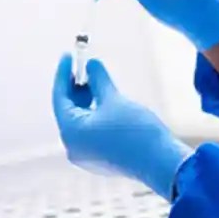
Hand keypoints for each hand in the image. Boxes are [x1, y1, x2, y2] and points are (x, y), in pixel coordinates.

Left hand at [51, 54, 192, 198]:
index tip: (67, 56)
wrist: (158, 161)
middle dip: (76, 87)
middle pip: (69, 110)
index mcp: (71, 132)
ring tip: (97, 81)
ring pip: (81, 121)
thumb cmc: (134, 131)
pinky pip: (91, 131)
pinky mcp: (100, 159)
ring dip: (87, 100)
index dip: (63, 74)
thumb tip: (90, 64)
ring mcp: (86, 155)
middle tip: (83, 66)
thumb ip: (98, 80)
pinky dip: (94, 114)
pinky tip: (105, 101)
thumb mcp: (114, 100)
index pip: (60, 97)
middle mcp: (73, 146)